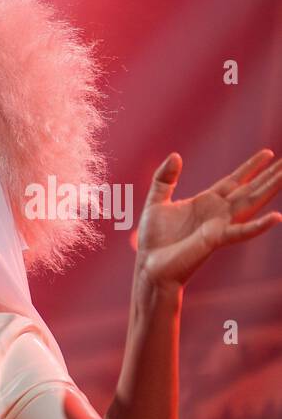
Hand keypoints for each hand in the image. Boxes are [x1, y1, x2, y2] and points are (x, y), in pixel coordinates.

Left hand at [135, 148, 281, 287]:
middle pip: (250, 189)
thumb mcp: (156, 201)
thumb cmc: (153, 238)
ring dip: (271, 189)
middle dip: (270, 175)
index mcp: (206, 202)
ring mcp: (220, 225)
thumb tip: (175, 155)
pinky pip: (241, 232)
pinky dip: (259, 226)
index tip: (268, 153)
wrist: (149, 264)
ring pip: (252, 203)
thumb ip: (164, 178)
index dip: (250, 167)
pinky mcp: (216, 239)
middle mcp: (219, 212)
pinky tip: (276, 218)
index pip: (234, 180)